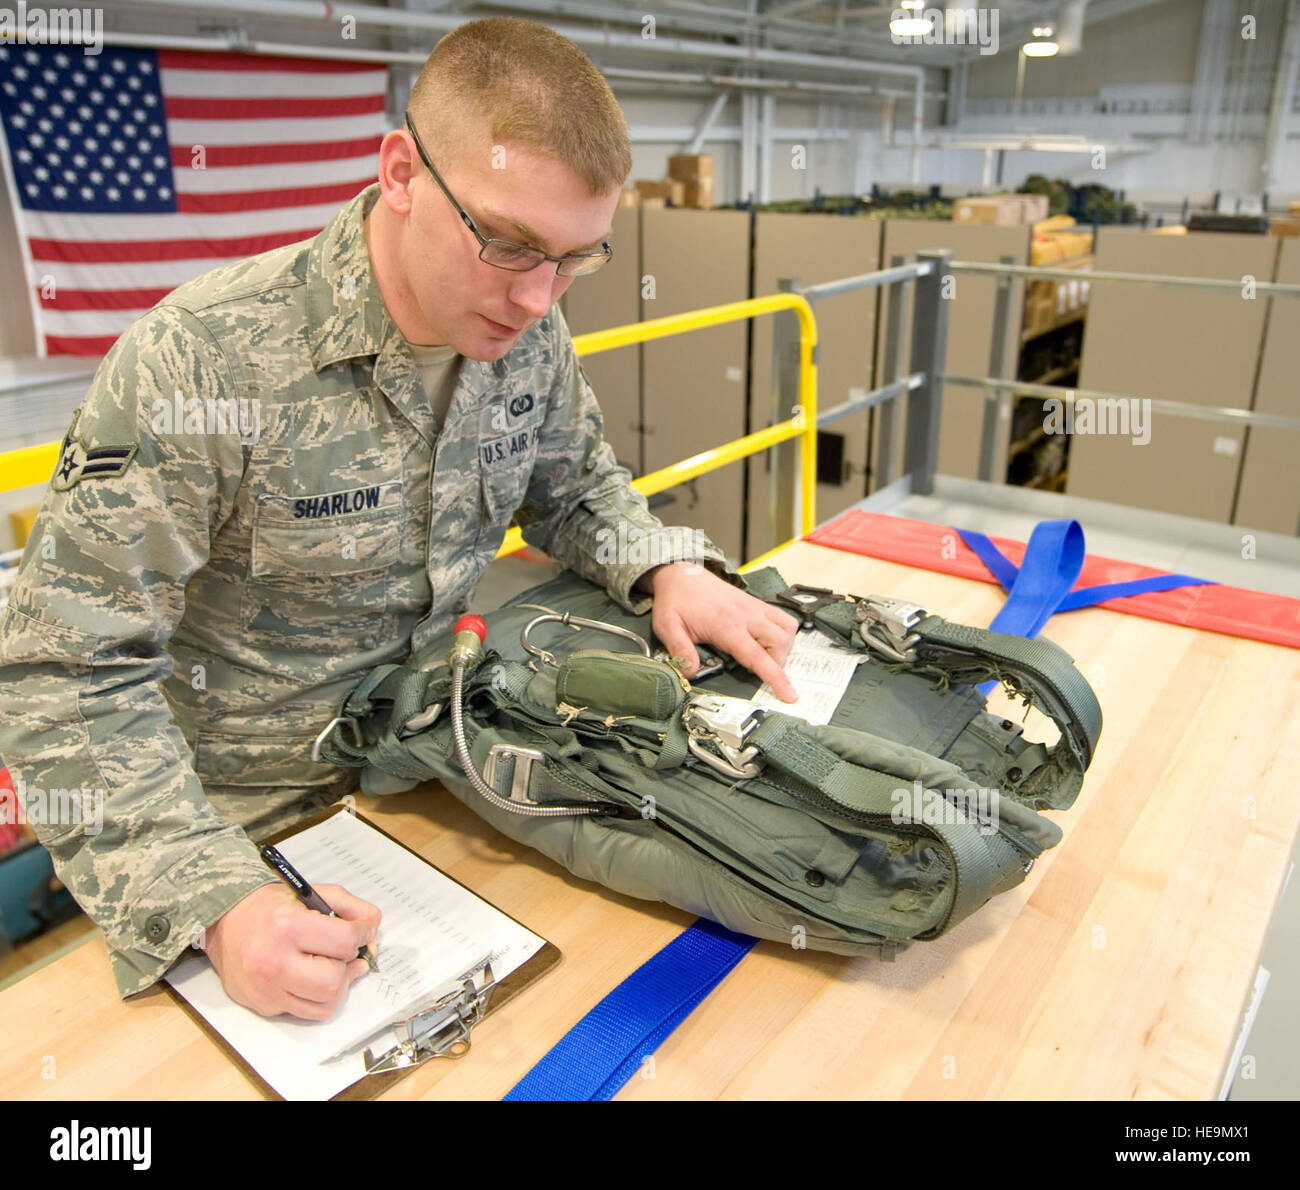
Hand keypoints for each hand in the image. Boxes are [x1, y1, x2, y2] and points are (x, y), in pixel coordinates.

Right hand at [203, 881, 381, 1020]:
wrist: (225, 922)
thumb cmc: (269, 907)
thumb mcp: (313, 893)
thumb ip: (351, 908)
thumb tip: (372, 932)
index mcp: (287, 927)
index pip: (344, 942)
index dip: (362, 935)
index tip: (361, 932)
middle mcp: (273, 962)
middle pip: (334, 982)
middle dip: (347, 966)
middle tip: (343, 953)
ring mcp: (266, 989)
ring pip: (324, 1005)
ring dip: (337, 985)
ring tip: (330, 965)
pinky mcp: (263, 1006)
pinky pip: (306, 1012)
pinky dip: (316, 997)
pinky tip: (311, 977)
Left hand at [646, 563, 799, 701]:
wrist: (681, 575)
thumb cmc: (676, 601)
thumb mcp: (668, 627)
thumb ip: (679, 651)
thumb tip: (690, 674)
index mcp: (727, 626)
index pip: (757, 656)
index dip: (775, 677)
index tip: (790, 695)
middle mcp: (747, 616)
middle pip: (780, 643)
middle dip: (777, 664)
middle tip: (757, 671)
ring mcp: (754, 607)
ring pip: (787, 629)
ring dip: (782, 648)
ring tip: (763, 656)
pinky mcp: (756, 603)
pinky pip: (783, 618)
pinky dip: (783, 632)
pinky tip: (767, 640)